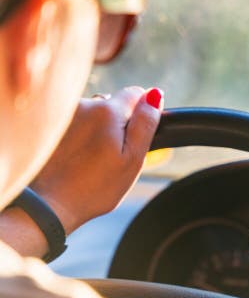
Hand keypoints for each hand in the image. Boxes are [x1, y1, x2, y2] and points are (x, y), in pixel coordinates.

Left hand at [31, 86, 163, 233]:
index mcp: (107, 110)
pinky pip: (70, 122)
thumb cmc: (95, 188)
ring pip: (89, 113)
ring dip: (95, 129)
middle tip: (113, 155)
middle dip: (117, 123)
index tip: (137, 133)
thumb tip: (155, 95)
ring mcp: (61, 114)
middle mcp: (82, 104)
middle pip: (110, 103)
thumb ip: (145, 123)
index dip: (143, 111)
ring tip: (90, 160)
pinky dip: (76, 135)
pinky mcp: (44, 125)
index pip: (135, 93)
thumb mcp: (133, 160)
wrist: (47, 205)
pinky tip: (73, 158)